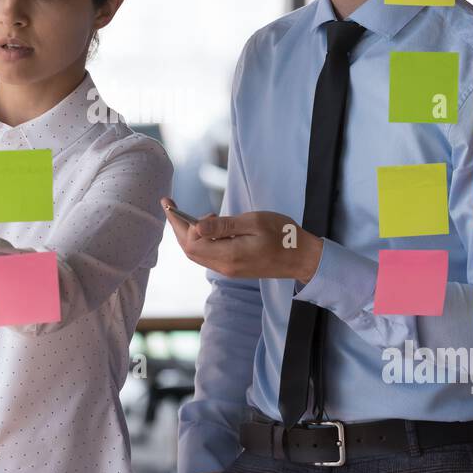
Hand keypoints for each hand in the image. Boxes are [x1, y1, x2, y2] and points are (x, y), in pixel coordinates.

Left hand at [160, 198, 322, 282]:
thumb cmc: (283, 235)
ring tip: (195, 215)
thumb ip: (224, 226)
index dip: (177, 223)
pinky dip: (201, 240)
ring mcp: (229, 269)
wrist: (302, 258)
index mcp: (229, 255)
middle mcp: (225, 266)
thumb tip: (196, 227)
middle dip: (177, 228)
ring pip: (197, 253)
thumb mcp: (254, 222)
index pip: (191, 242)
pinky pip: (208, 255)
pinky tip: (208, 226)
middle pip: (189, 249)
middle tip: (171, 205)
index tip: (169, 203)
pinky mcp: (233, 267)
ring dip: (189, 234)